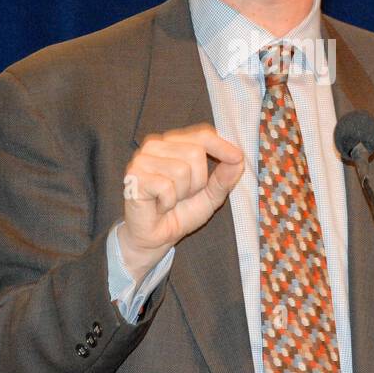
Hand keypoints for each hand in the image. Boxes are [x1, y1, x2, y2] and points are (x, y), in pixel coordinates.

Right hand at [118, 123, 243, 276]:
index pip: (202, 134)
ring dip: (182, 193)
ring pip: (181, 169)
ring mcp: (142, 159)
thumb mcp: (210, 196)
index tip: (237, 157)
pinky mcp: (134, 176)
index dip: (221, 146)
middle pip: (195, 152)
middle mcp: (155, 145)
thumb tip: (239, 159)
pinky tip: (159, 206)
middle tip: (184, 195)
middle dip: (198, 181)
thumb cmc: (180, 212)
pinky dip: (168, 202)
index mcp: (174, 143)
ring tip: (170, 200)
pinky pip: (165, 186)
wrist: (155, 237)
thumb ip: (224, 178)